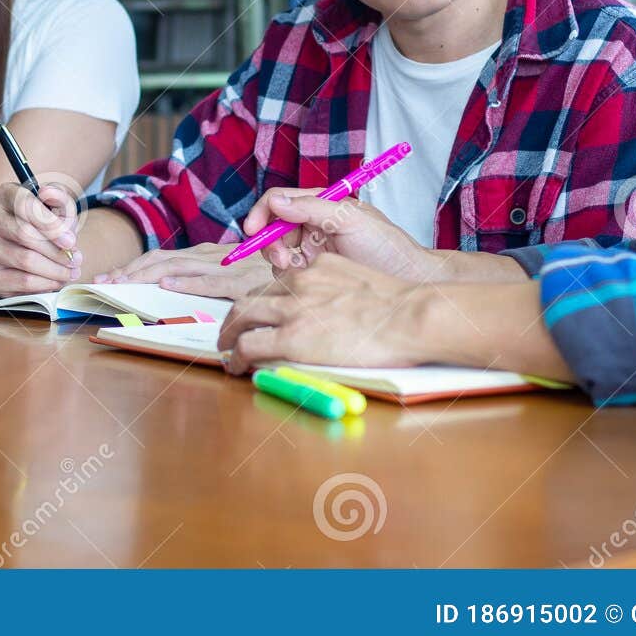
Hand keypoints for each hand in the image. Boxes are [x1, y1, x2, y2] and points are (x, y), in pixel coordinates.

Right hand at [0, 181, 81, 293]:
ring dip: (55, 270)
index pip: (24, 205)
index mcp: (5, 194)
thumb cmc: (50, 224)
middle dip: (56, 250)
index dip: (50, 225)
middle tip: (76, 260)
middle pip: (24, 234)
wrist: (37, 247)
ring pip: (25, 260)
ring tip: (70, 271)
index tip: (70, 241)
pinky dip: (44, 284)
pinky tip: (56, 280)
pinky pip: (21, 282)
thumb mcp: (61, 208)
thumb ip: (60, 197)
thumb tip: (47, 193)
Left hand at [92, 242, 270, 299]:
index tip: (107, 278)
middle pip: (161, 261)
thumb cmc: (267, 280)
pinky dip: (188, 283)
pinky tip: (167, 288)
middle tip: (102, 284)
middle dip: (129, 272)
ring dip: (146, 277)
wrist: (308, 276)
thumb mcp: (231, 276)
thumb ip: (206, 281)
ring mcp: (227, 267)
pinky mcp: (243, 283)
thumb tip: (172, 294)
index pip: (161, 258)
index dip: (132, 267)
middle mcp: (212, 256)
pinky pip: (212, 283)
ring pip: (178, 268)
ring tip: (121, 285)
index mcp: (207, 255)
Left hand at [217, 255, 428, 374]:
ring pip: (241, 317)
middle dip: (235, 316)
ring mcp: (292, 310)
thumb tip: (328, 307)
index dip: (261, 300)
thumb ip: (335, 286)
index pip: (276, 282)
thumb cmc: (399, 306)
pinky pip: (250, 346)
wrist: (409, 317)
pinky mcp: (291, 338)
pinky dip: (235, 356)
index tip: (258, 313)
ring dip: (229, 334)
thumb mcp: (359, 280)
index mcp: (316, 268)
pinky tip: (235, 366)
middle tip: (231, 330)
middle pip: (251, 296)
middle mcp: (298, 283)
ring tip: (226, 349)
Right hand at [241, 188, 445, 280]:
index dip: (262, 213)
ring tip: (296, 270)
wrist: (409, 281)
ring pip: (278, 251)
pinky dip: (290, 277)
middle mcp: (315, 223)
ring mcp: (314, 248)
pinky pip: (289, 273)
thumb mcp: (351, 221)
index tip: (253, 231)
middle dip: (271, 242)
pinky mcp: (316, 272)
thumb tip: (277, 200)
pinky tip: (307, 281)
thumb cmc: (388, 247)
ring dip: (280, 261)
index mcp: (322, 203)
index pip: (280, 200)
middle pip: (274, 226)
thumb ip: (313, 207)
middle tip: (283, 260)